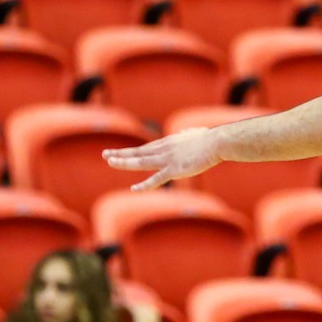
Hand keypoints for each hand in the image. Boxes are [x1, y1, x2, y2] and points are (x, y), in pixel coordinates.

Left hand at [103, 127, 220, 191]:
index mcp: (167, 142)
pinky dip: (144, 185)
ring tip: (111, 162)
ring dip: (125, 162)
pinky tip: (134, 189)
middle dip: (120, 154)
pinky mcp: (175, 170)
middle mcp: (163, 149)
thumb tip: (185, 133)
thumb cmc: (208, 138)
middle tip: (105, 154)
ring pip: (141, 162)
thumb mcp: (193, 134)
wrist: (216, 142)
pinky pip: (156, 179)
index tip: (117, 152)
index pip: (144, 148)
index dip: (129, 151)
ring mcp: (167, 159)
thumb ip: (186, 134)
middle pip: (137, 153)